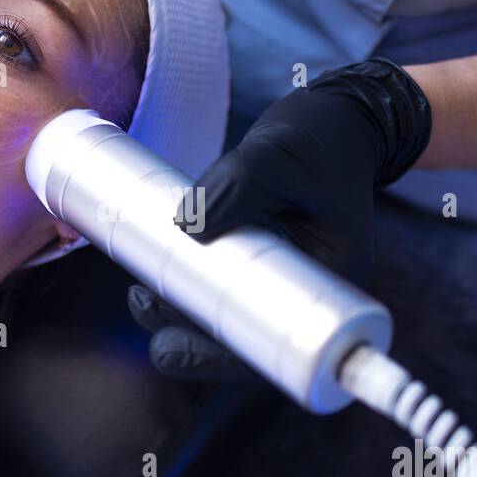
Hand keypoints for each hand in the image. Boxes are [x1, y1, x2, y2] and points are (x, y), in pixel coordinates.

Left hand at [133, 56, 431, 380]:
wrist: (337, 118)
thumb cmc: (320, 136)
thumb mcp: (280, 153)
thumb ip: (236, 184)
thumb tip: (185, 225)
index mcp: (333, 280)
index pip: (275, 342)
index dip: (219, 358)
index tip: (169, 348)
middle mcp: (308, 290)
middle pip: (246, 337)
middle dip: (188, 335)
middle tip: (142, 304)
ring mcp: (283, 278)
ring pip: (229, 315)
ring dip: (181, 312)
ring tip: (138, 295)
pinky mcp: (261, 260)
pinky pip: (224, 286)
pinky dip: (189, 283)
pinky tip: (153, 270)